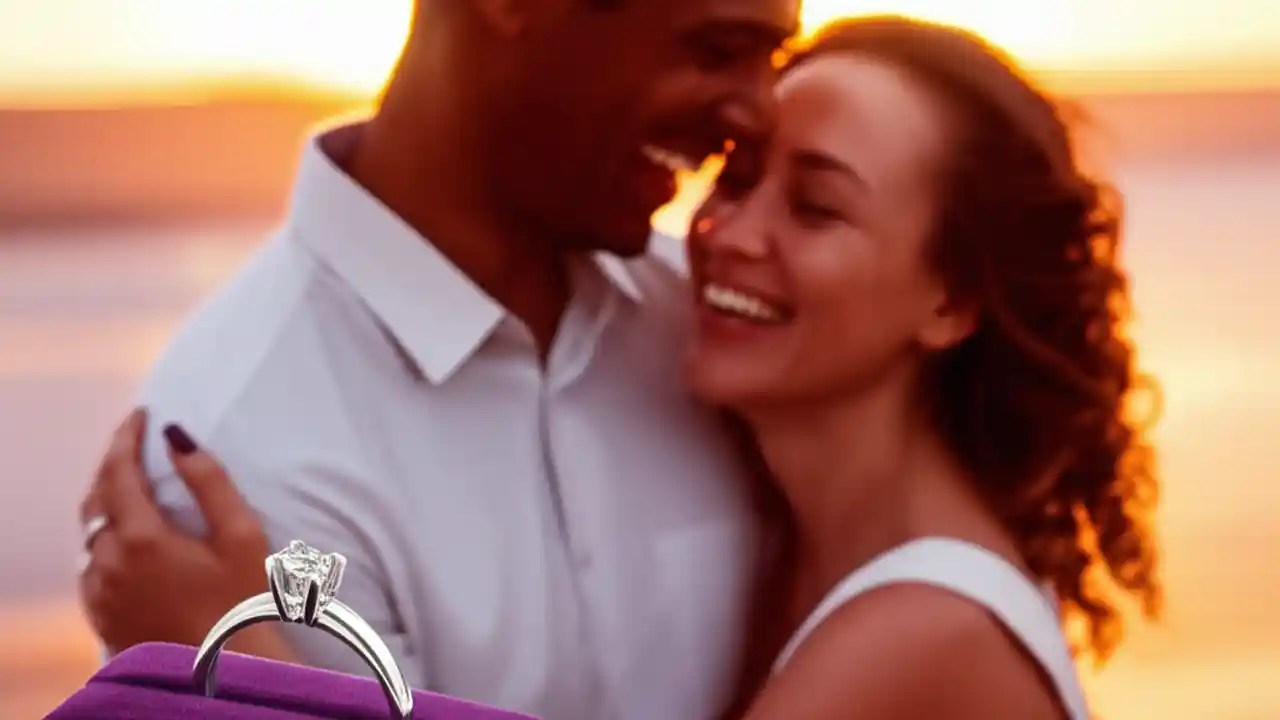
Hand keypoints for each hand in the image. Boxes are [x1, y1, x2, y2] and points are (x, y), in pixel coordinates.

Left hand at [78, 409, 293, 659]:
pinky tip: (125, 537)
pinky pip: (90, 565)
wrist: (226, 671)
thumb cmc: (243, 603)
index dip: (127, 437)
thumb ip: (209, 481)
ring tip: (130, 484)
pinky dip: (103, 539)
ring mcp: (100, 592)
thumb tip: (177, 436)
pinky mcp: (101, 615)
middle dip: (112, 465)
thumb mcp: (240, 535)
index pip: (119, 471)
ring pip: (89, 533)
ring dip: (105, 502)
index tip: (141, 415)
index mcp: (141, 538)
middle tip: (134, 443)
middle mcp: (108, 563)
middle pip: (95, 499)